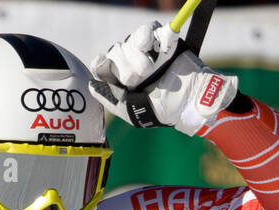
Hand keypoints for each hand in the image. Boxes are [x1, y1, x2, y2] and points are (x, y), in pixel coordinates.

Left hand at [88, 20, 236, 134]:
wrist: (188, 100)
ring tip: (151, 70)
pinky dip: (151, 38)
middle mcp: (131, 62)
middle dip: (125, 67)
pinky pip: (148, 28)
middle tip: (139, 79)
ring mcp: (146, 50)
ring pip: (129, 41)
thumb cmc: (161, 110)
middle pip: (115, 51)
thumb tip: (90, 85)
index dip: (102, 63)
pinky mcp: (161, 39)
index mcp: (121, 79)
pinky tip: (161, 53)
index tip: (107, 68)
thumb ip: (109, 99)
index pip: (102, 63)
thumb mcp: (130, 111)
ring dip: (137, 56)